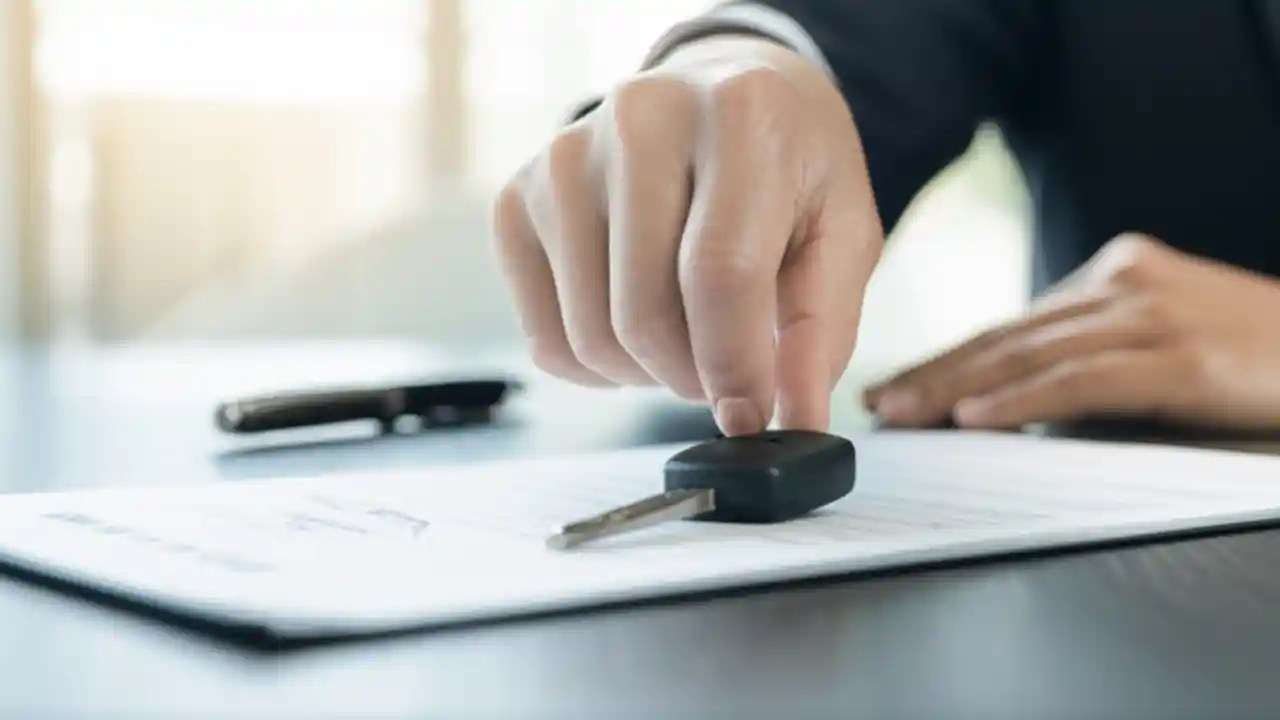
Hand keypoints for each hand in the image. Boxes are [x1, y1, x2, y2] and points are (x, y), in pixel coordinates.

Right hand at [492, 37, 882, 434]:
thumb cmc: (788, 165)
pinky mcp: (516, 202)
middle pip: (643, 316)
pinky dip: (594, 367)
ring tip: (686, 338)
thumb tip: (793, 420)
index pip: (718, 273)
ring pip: (589, 338)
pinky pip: (545, 340)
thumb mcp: (843, 231)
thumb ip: (821, 328)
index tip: (752, 416)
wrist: (720, 90)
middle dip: (691, 378)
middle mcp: (638, 120)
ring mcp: (563, 160)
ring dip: (645, 375)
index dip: (735, 367)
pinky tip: (633, 325)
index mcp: (737, 116)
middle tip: (724, 372)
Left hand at [866, 234, 1279, 430]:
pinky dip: (1023, 400)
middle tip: (878, 402)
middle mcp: (1124, 285)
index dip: (948, 358)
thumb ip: (1097, 357)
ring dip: (958, 388)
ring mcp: (1152, 317)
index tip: (897, 385)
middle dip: (934, 373)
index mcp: (1117, 276)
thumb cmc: (1256, 357)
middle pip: (1008, 337)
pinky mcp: (1180, 361)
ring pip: (1031, 356)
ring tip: (905, 412)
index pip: (1013, 325)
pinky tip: (976, 418)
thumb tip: (1017, 399)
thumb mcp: (1164, 344)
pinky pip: (1082, 381)